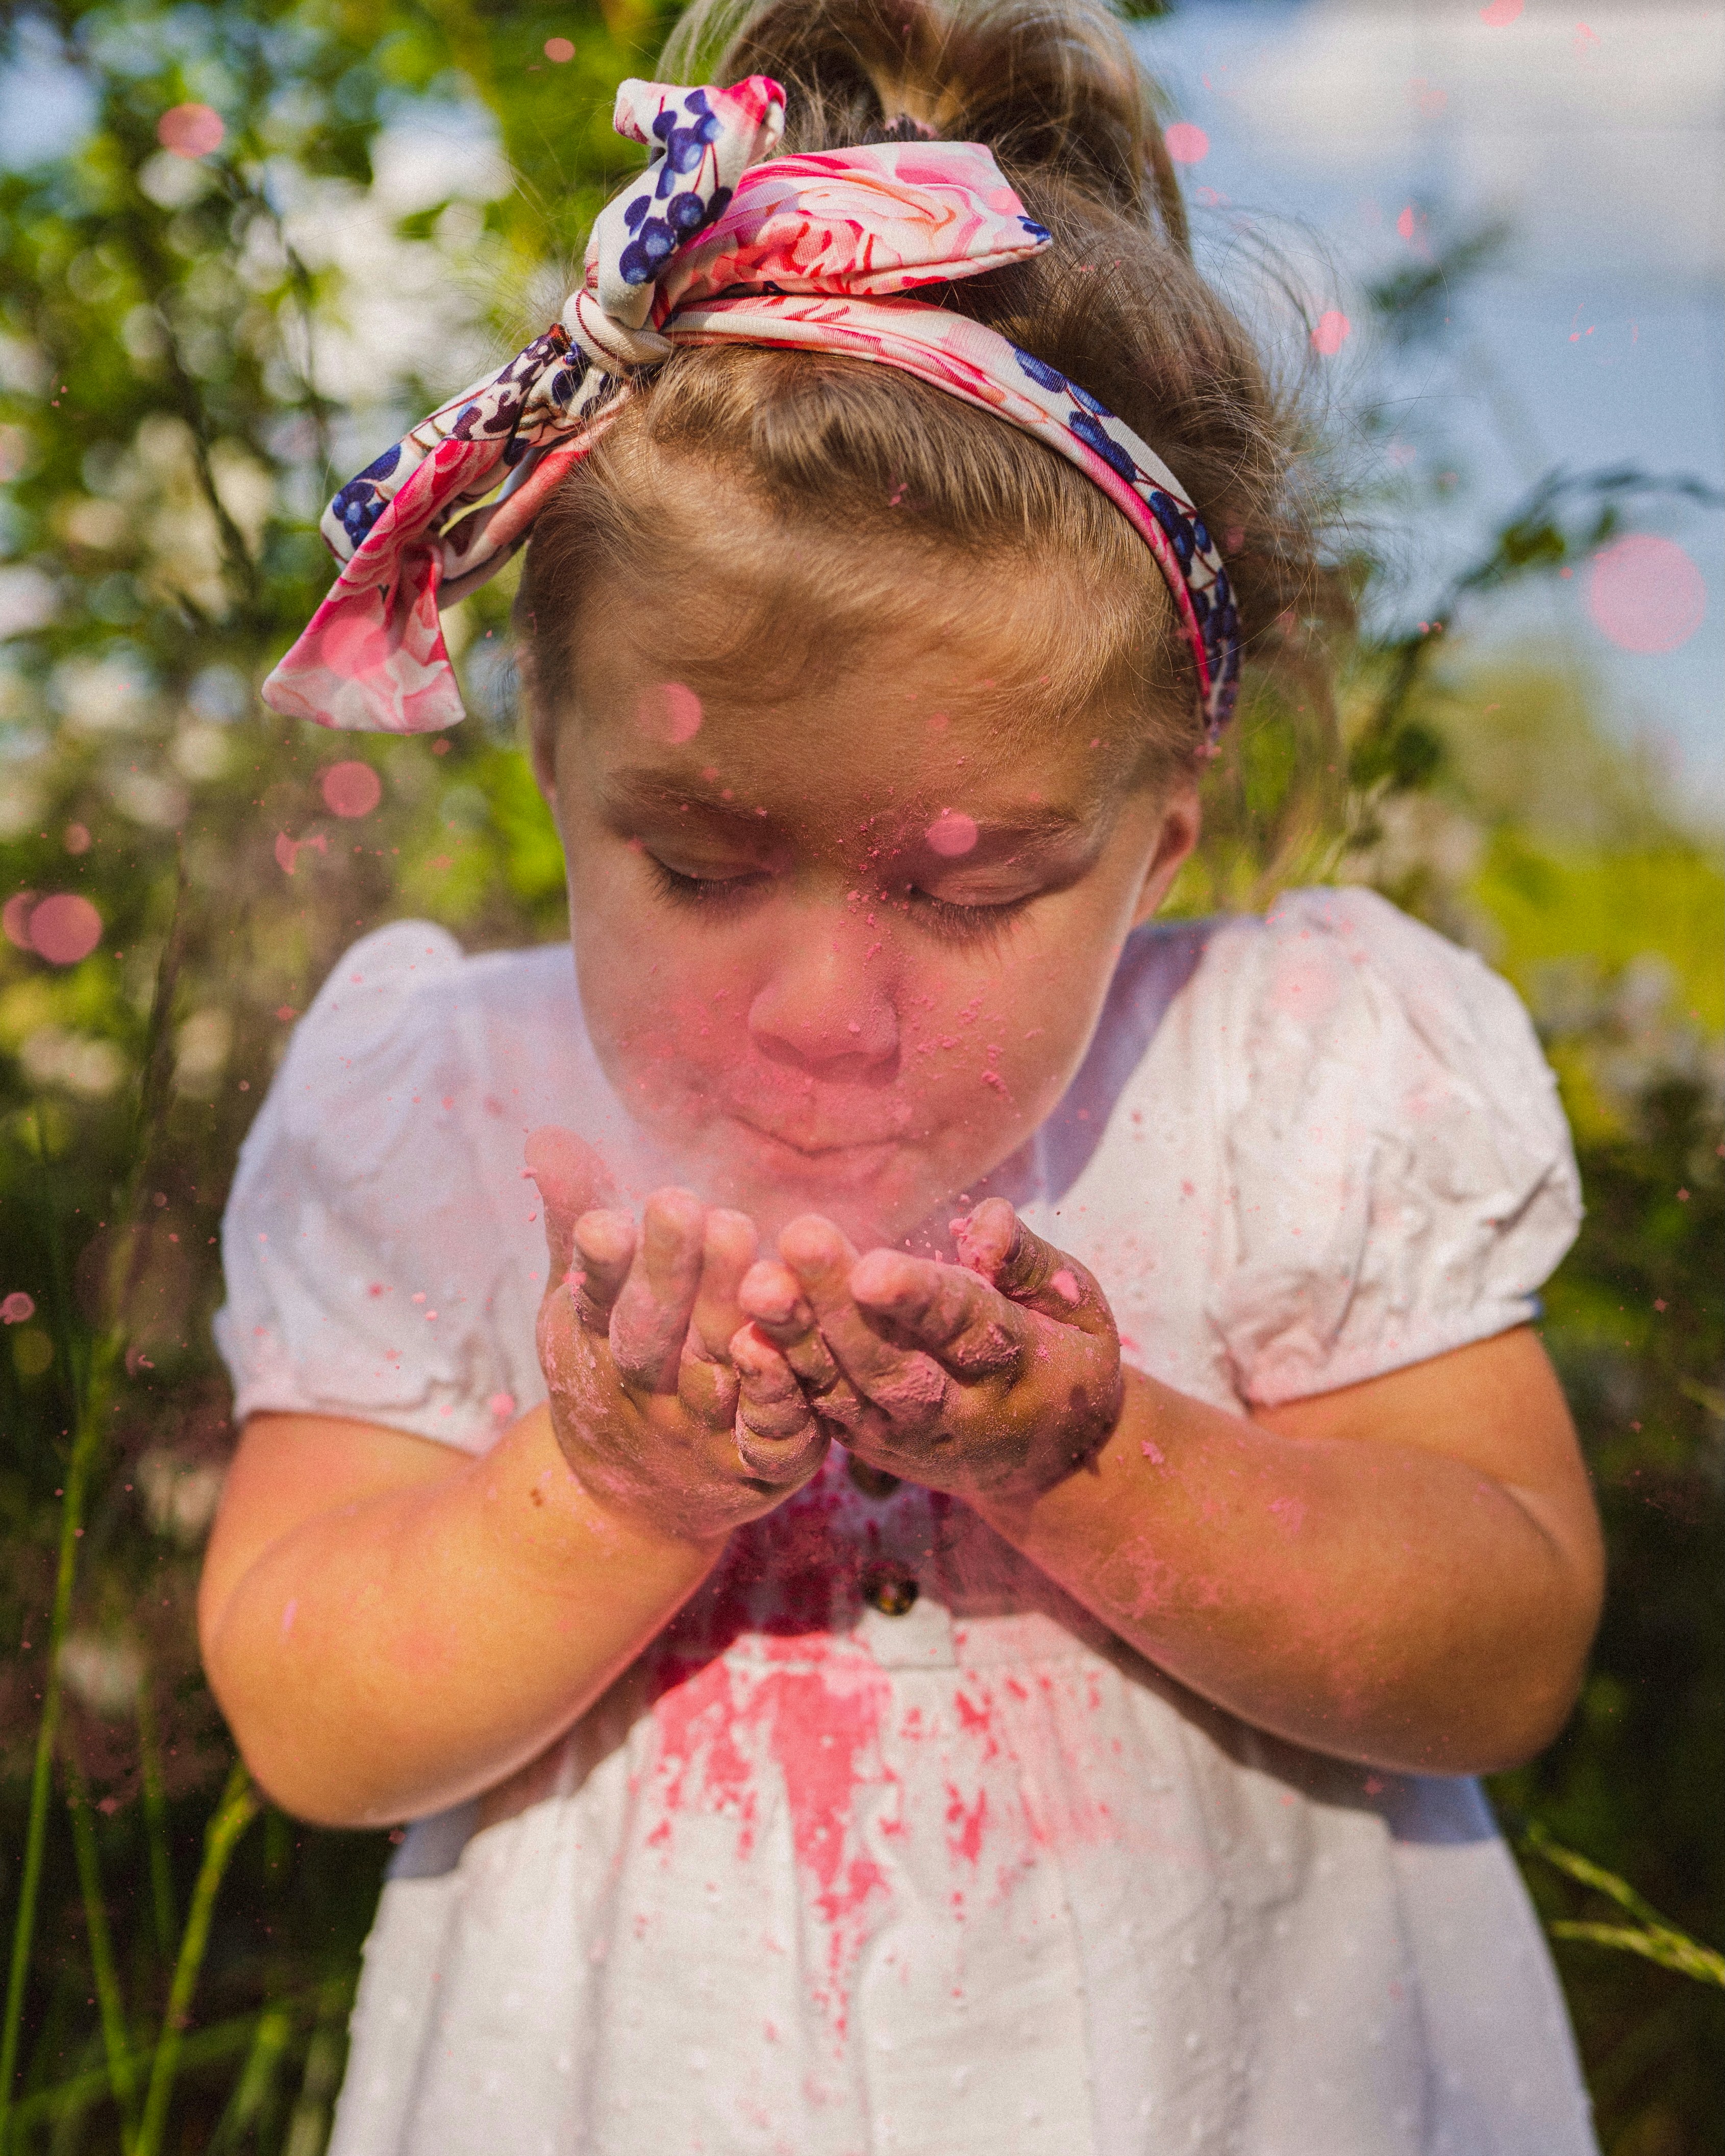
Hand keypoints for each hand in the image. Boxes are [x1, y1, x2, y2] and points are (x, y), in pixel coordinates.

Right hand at [526, 1127, 828, 1544]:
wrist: (641, 1505)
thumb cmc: (615, 1369)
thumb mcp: (584, 1301)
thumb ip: (576, 1221)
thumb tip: (546, 1135)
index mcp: (595, 1344)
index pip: (594, 1298)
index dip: (601, 1264)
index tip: (606, 1220)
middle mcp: (646, 1388)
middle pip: (652, 1332)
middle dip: (666, 1271)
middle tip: (684, 1206)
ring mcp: (703, 1430)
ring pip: (714, 1372)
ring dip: (724, 1313)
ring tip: (738, 1241)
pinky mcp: (765, 1461)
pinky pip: (769, 1430)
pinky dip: (774, 1392)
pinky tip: (780, 1345)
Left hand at [733, 1198, 1122, 1508]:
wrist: (1047, 1464)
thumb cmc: (1064, 1357)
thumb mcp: (1078, 1308)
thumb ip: (1029, 1262)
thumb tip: (985, 1224)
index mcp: (1016, 1368)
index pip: (963, 1326)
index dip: (917, 1299)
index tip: (872, 1267)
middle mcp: (956, 1411)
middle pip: (888, 1360)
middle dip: (839, 1305)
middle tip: (799, 1240)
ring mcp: (904, 1435)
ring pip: (842, 1390)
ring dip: (795, 1339)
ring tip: (756, 1284)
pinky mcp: (865, 1443)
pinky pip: (817, 1413)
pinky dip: (778, 1380)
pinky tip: (738, 1335)